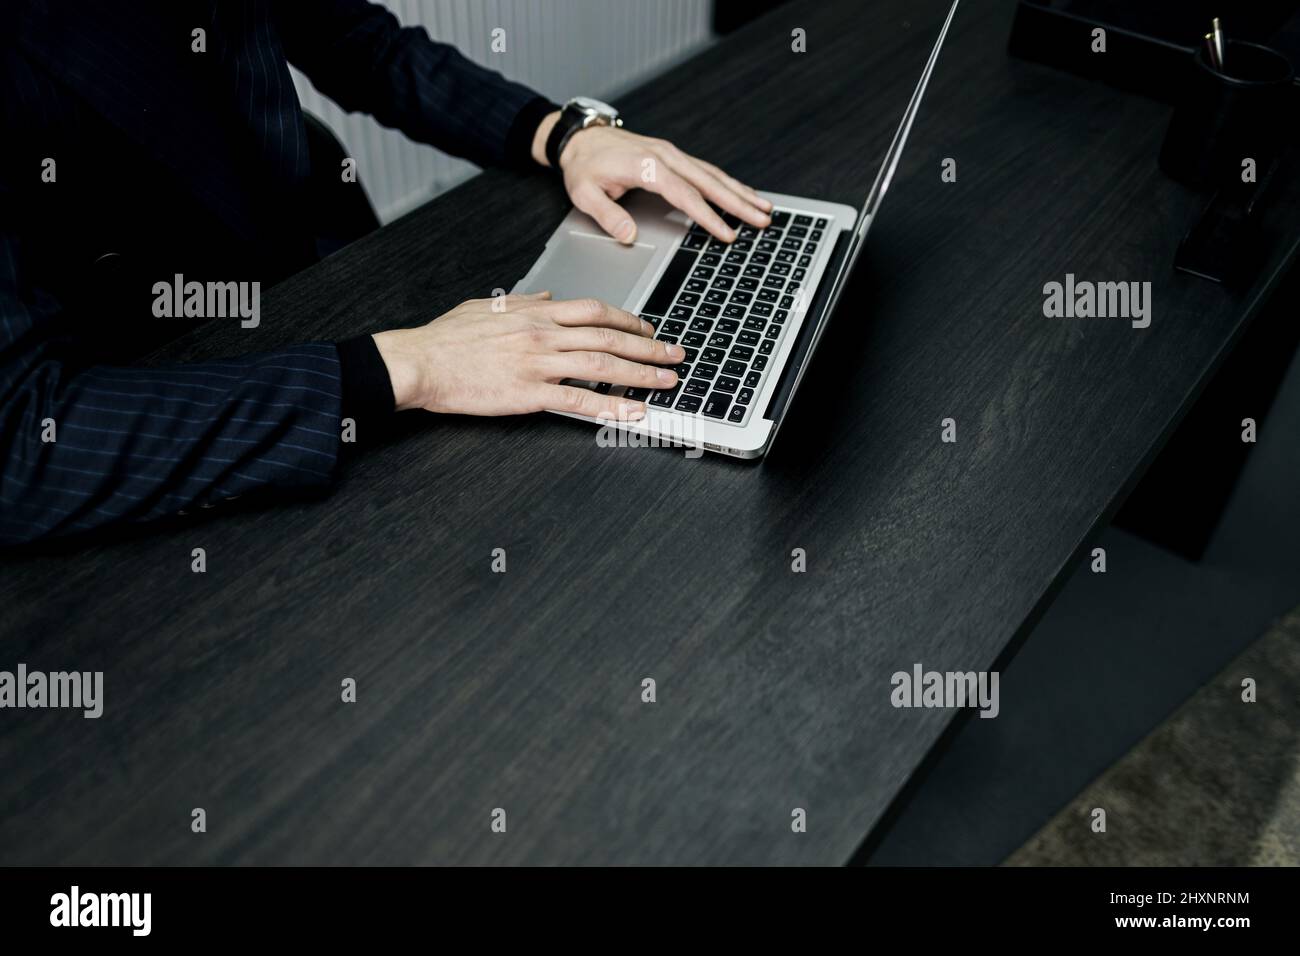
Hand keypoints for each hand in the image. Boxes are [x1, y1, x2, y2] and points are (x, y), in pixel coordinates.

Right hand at [371, 292, 683, 420]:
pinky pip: (579, 400)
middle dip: (649, 346)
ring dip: (641, 374)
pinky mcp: (528, 393)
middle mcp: (542, 333)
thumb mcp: (486, 307)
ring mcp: (537, 363)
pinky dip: (610, 406)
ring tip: (666, 381)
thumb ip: (520, 302)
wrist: (418, 362)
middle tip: (675, 354)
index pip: (594, 310)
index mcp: (534, 312)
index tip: (647, 328)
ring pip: (602, 366)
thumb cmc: (446, 338)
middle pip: (609, 337)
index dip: (628, 319)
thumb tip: (544, 296)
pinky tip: (634, 411)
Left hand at [532, 112, 772, 243]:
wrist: (581, 139)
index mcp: (646, 166)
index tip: (726, 233)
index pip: (684, 195)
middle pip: (708, 182)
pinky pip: (705, 170)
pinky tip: (741, 193)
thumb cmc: (583, 166)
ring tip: (763, 208)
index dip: (708, 216)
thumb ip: (607, 215)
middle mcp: (664, 156)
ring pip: (712, 174)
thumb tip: (628, 236)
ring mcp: (671, 154)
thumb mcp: (585, 193)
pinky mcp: (672, 156)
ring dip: (739, 192)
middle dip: (738, 203)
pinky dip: (727, 182)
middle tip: (762, 219)